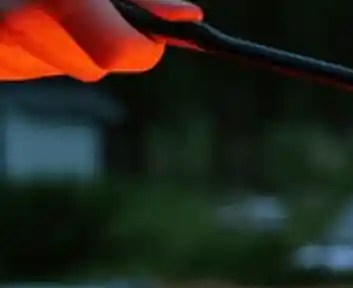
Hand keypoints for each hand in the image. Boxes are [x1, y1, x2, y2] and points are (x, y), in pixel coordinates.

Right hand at [0, 0, 200, 81]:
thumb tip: (187, 16)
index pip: (124, 55)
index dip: (143, 46)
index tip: (145, 29)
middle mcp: (20, 27)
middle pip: (94, 67)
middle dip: (103, 42)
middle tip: (88, 6)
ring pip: (59, 67)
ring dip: (65, 42)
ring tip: (45, 0)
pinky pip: (26, 64)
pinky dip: (34, 45)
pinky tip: (16, 9)